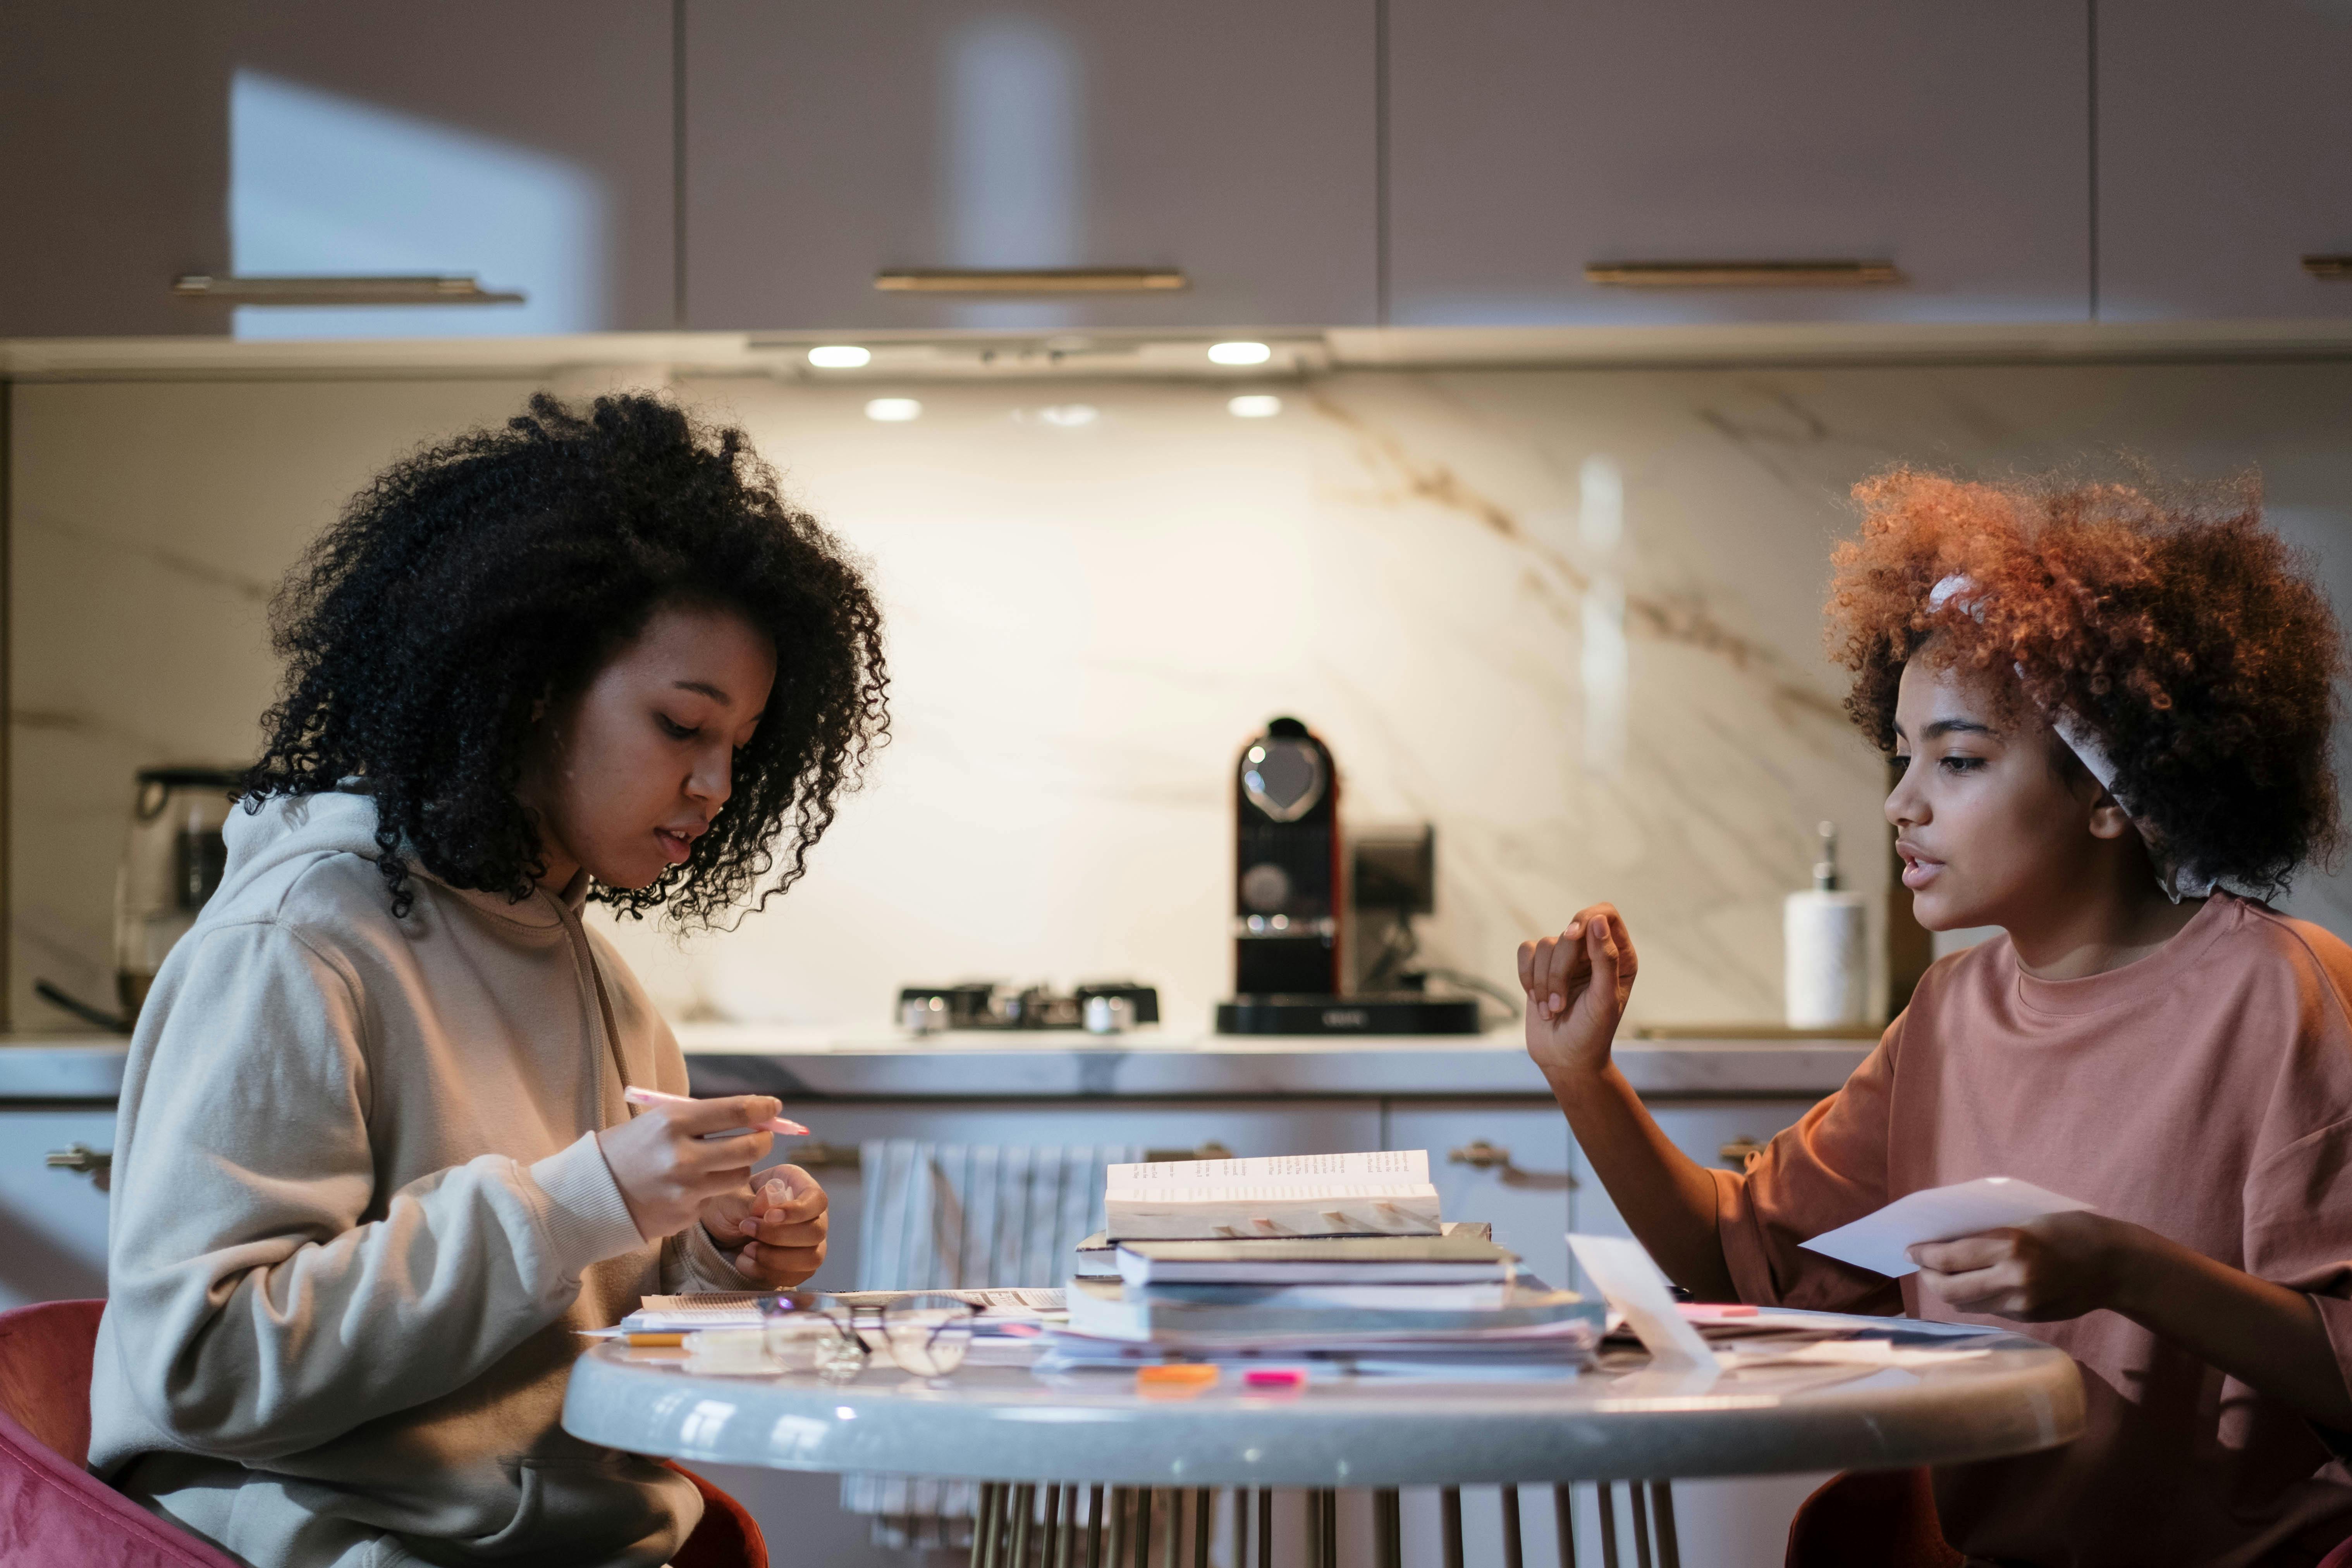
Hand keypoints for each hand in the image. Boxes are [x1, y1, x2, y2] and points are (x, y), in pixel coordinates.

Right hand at [596, 1095, 779, 1240]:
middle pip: (749, 1148)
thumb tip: (754, 1114)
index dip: (764, 1108)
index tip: (774, 1107)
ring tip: (721, 1161)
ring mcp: (685, 1190)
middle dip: (764, 1140)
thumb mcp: (659, 1122)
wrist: (592, 1194)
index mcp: (673, 1123)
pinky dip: (711, 1190)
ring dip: (739, 1167)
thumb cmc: (630, 1150)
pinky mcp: (686, 1216)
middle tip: (763, 1136)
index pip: (737, 1112)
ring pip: (740, 1176)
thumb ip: (703, 1118)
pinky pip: (716, 1198)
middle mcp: (682, 1157)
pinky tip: (687, 1187)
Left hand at [700, 1166, 828, 1286]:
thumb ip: (749, 1201)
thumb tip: (768, 1199)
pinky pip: (796, 1276)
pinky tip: (746, 1262)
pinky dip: (768, 1273)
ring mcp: (808, 1241)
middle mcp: (810, 1213)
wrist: (717, 1232)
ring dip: (775, 1259)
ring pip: (812, 1257)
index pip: (816, 1199)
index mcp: (797, 1184)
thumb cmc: (727, 1205)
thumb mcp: (730, 1198)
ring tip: (746, 1250)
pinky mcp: (800, 1265)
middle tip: (746, 1229)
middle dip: (779, 1237)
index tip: (768, 1216)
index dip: (798, 1211)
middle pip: (816, 1231)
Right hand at [1519, 904, 1637, 1086]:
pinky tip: (1537, 1000)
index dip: (1587, 918)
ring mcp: (1565, 960)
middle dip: (1560, 969)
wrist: (1565, 1059)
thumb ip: (1605, 959)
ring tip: (1551, 1010)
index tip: (1572, 936)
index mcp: (1618, 956)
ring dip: (1543, 983)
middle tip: (1560, 1003)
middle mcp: (1592, 952)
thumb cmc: (1592, 1033)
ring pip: (1544, 945)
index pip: (1604, 914)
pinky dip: (1527, 978)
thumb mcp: (1605, 998)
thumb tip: (1597, 921)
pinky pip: (1526, 953)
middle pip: (1569, 931)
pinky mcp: (1540, 968)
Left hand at [1910, 1211, 2147, 1321]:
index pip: (1949, 1258)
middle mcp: (2013, 1279)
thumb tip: (1948, 1246)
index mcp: (2010, 1247)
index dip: (1923, 1255)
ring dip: (1949, 1291)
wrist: (2117, 1264)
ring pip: (1967, 1304)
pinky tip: (1973, 1285)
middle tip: (1922, 1265)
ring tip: (1941, 1275)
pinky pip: (1990, 1308)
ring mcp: (2022, 1303)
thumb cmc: (2072, 1230)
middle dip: (1929, 1278)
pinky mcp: (2030, 1317)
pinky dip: (1975, 1297)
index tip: (1910, 1249)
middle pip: (1950, 1289)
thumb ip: (1989, 1238)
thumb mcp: (2026, 1222)